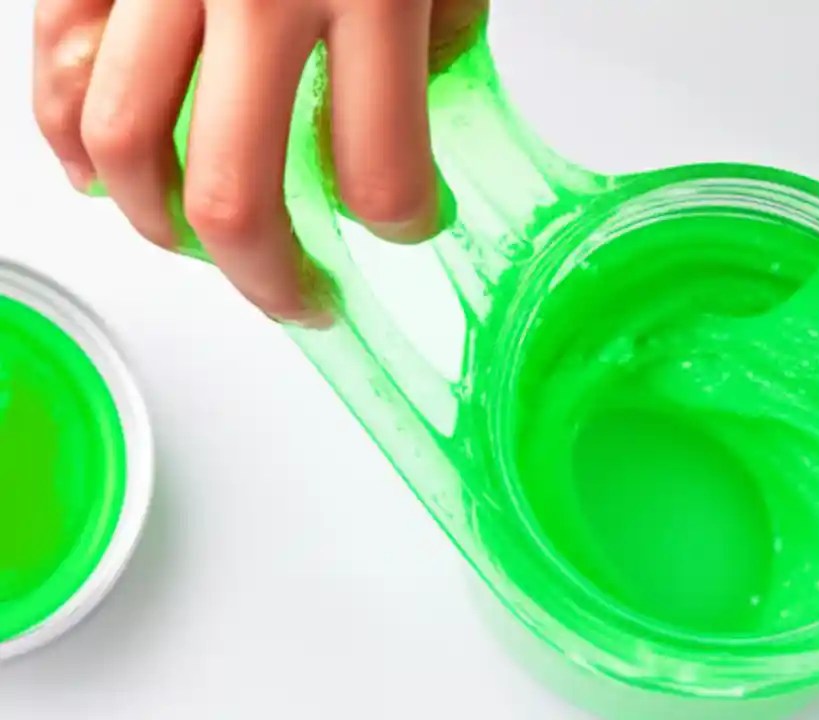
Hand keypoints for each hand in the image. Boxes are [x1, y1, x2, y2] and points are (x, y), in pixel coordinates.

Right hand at [33, 0, 485, 326]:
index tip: (409, 225)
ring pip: (121, 147)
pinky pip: (53, 69)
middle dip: (271, 279)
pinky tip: (112, 179)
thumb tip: (391, 126)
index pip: (381, 171)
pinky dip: (74, 144)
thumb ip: (431, 41)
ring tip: (210, 252)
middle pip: (233, 196)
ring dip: (162, 228)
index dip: (404, 224)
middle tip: (303, 298)